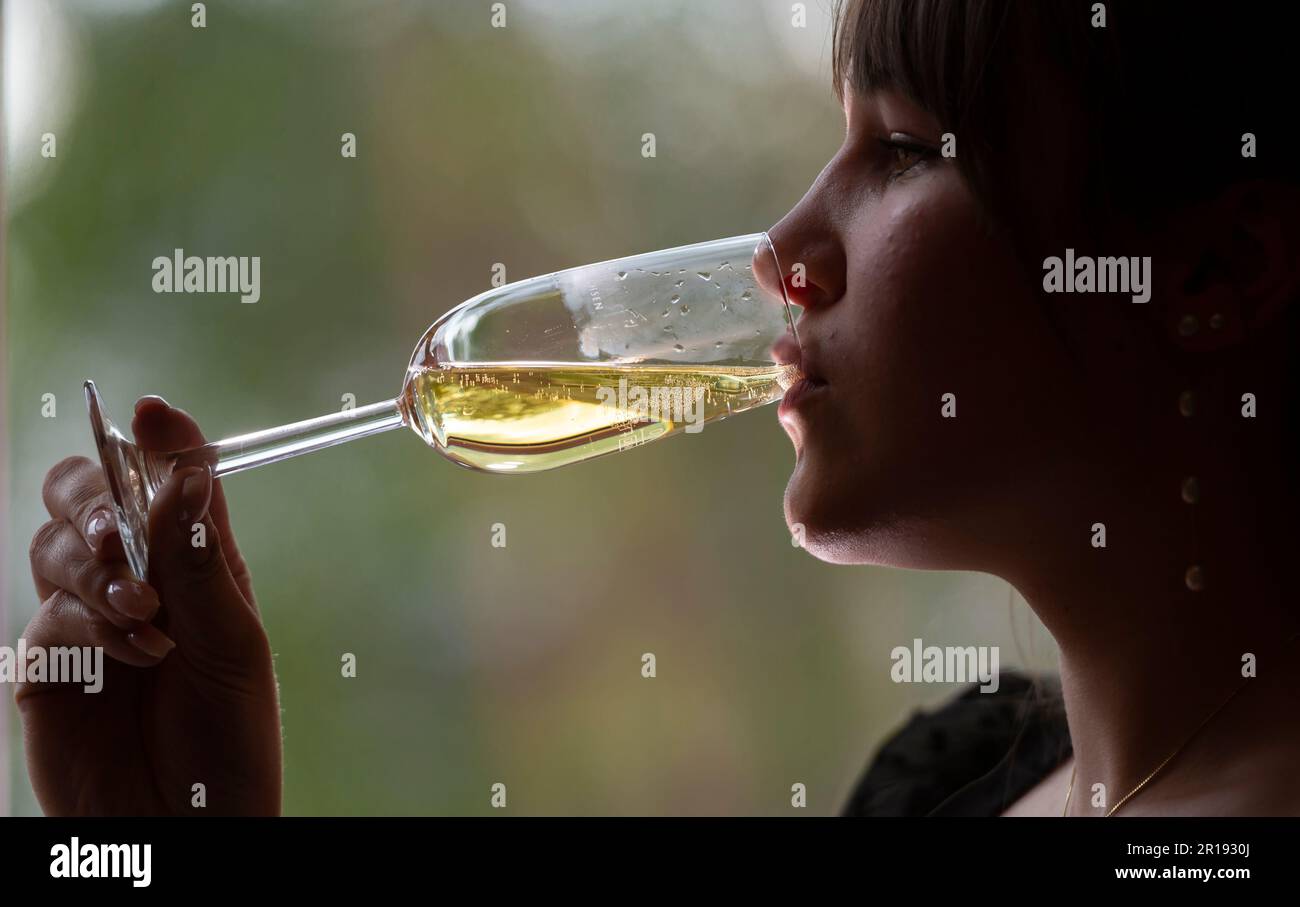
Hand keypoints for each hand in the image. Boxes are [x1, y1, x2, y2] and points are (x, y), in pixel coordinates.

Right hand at [19, 396, 281, 814]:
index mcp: (195, 561)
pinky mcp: (49, 665)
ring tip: (147, 618)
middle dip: (92, 498)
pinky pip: (47, 615)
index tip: (149, 412)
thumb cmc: (230, 739)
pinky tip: (134, 653)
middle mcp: (138, 578)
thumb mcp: (236, 642)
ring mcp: (87, 619)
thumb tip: (184, 471)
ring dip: (99, 570)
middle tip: (117, 535)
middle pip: (85, 493)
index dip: (156, 439)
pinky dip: (90, 624)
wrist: (194, 825)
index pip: (165, 478)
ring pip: (56, 545)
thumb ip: (201, 559)